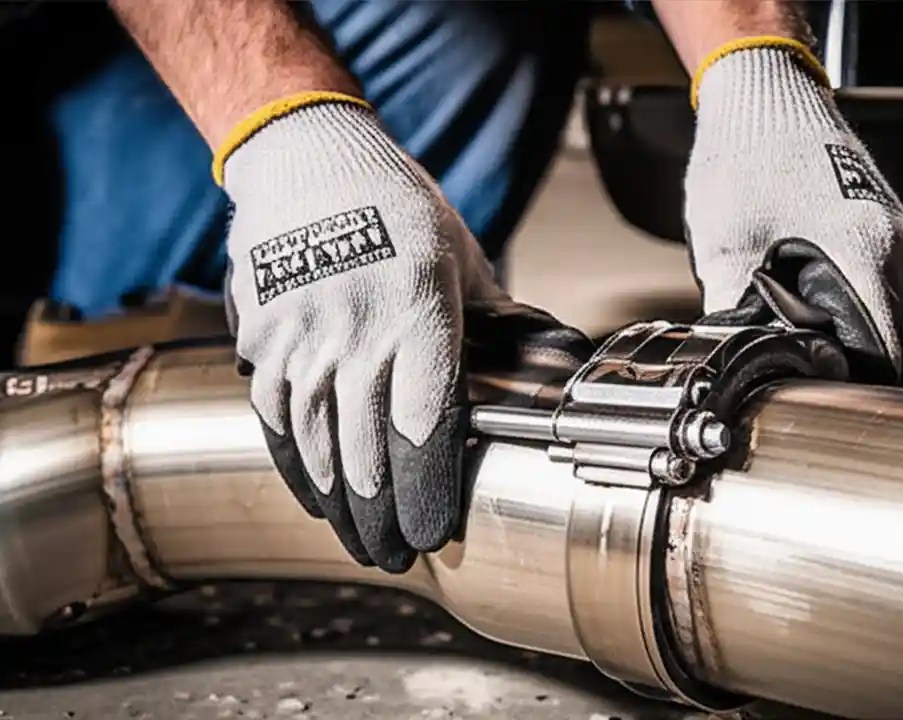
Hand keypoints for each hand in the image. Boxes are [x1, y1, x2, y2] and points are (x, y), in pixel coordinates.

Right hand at [222, 98, 588, 571]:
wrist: (309, 159)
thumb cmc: (401, 209)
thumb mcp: (463, 258)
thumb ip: (503, 321)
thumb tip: (560, 360)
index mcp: (418, 310)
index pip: (424, 423)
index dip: (427, 489)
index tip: (433, 534)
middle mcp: (355, 329)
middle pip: (367, 450)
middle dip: (384, 516)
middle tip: (397, 557)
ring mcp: (301, 335)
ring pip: (318, 445)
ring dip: (340, 505)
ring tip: (361, 544)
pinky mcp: (262, 336)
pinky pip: (277, 419)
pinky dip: (297, 466)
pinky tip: (317, 498)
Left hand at [685, 45, 902, 378]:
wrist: (764, 94)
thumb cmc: (748, 154)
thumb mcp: (724, 248)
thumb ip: (735, 316)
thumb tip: (734, 363)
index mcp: (871, 256)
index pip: (880, 357)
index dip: (840, 383)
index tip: (806, 388)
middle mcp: (900, 251)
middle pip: (874, 339)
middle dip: (826, 352)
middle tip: (776, 346)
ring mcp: (898, 238)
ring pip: (870, 312)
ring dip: (828, 321)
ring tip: (780, 302)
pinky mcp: (885, 229)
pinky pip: (867, 283)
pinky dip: (832, 292)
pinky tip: (793, 275)